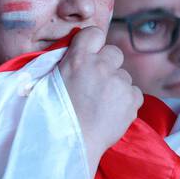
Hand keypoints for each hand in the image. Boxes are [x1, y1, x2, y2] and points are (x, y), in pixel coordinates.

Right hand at [57, 26, 141, 172]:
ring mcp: (119, 82)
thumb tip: (66, 55)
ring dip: (116, 86)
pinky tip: (111, 113)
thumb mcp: (45, 83)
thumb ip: (60, 65)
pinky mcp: (133, 99)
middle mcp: (101, 66)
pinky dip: (126, 101)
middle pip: (114, 53)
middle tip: (96, 83)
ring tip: (101, 104)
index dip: (93, 43)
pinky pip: (134, 93)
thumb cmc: (51, 117)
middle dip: (108, 65)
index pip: (94, 33)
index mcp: (77, 59)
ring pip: (124, 76)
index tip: (90, 53)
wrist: (70, 144)